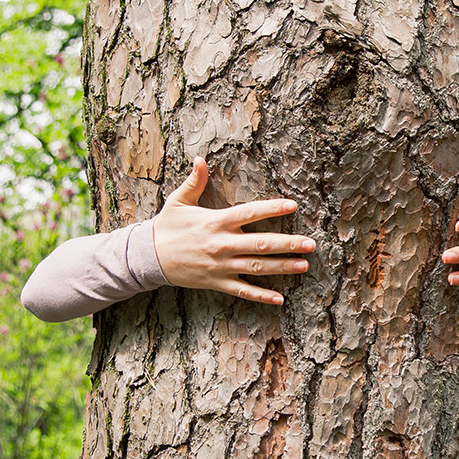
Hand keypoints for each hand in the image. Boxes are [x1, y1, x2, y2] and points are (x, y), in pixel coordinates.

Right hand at [151, 157, 315, 305]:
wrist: (147, 257)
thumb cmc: (166, 227)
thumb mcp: (178, 201)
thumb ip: (195, 181)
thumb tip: (201, 160)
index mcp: (216, 221)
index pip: (249, 213)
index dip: (272, 209)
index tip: (293, 206)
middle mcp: (221, 244)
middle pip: (261, 244)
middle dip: (288, 243)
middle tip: (310, 244)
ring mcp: (220, 266)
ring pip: (256, 267)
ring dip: (282, 267)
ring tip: (303, 265)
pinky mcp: (216, 282)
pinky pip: (242, 291)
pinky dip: (261, 296)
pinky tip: (279, 299)